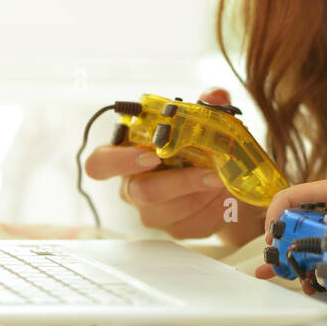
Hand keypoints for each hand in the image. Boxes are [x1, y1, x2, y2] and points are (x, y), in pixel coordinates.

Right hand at [82, 87, 258, 239]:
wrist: (223, 183)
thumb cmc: (198, 148)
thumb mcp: (203, 122)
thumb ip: (207, 106)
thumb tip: (216, 95)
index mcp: (128, 154)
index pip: (100, 163)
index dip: (118, 162)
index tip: (151, 155)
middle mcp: (132, 186)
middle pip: (141, 191)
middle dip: (181, 181)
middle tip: (212, 172)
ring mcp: (151, 212)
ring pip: (169, 212)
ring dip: (202, 195)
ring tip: (226, 181)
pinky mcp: (174, 230)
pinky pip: (191, 227)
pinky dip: (214, 211)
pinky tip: (227, 198)